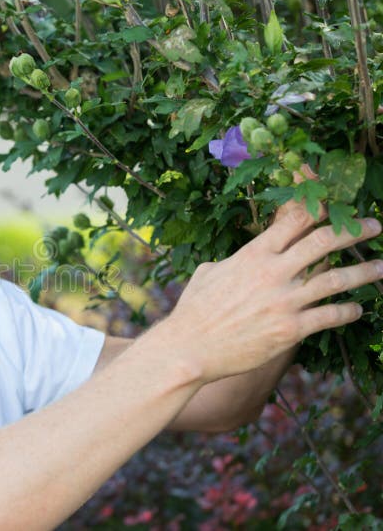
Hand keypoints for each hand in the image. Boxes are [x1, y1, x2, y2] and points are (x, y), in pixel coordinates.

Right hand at [161, 168, 382, 382]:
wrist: (190, 349)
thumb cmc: (194, 311)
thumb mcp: (208, 273)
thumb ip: (231, 262)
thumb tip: (237, 260)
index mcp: (253, 254)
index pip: (295, 219)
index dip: (319, 207)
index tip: (336, 205)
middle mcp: (273, 273)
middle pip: (325, 241)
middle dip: (355, 230)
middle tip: (373, 225)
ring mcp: (284, 301)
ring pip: (337, 279)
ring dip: (365, 272)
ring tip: (381, 268)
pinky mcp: (291, 329)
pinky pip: (331, 316)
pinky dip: (348, 311)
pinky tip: (357, 309)